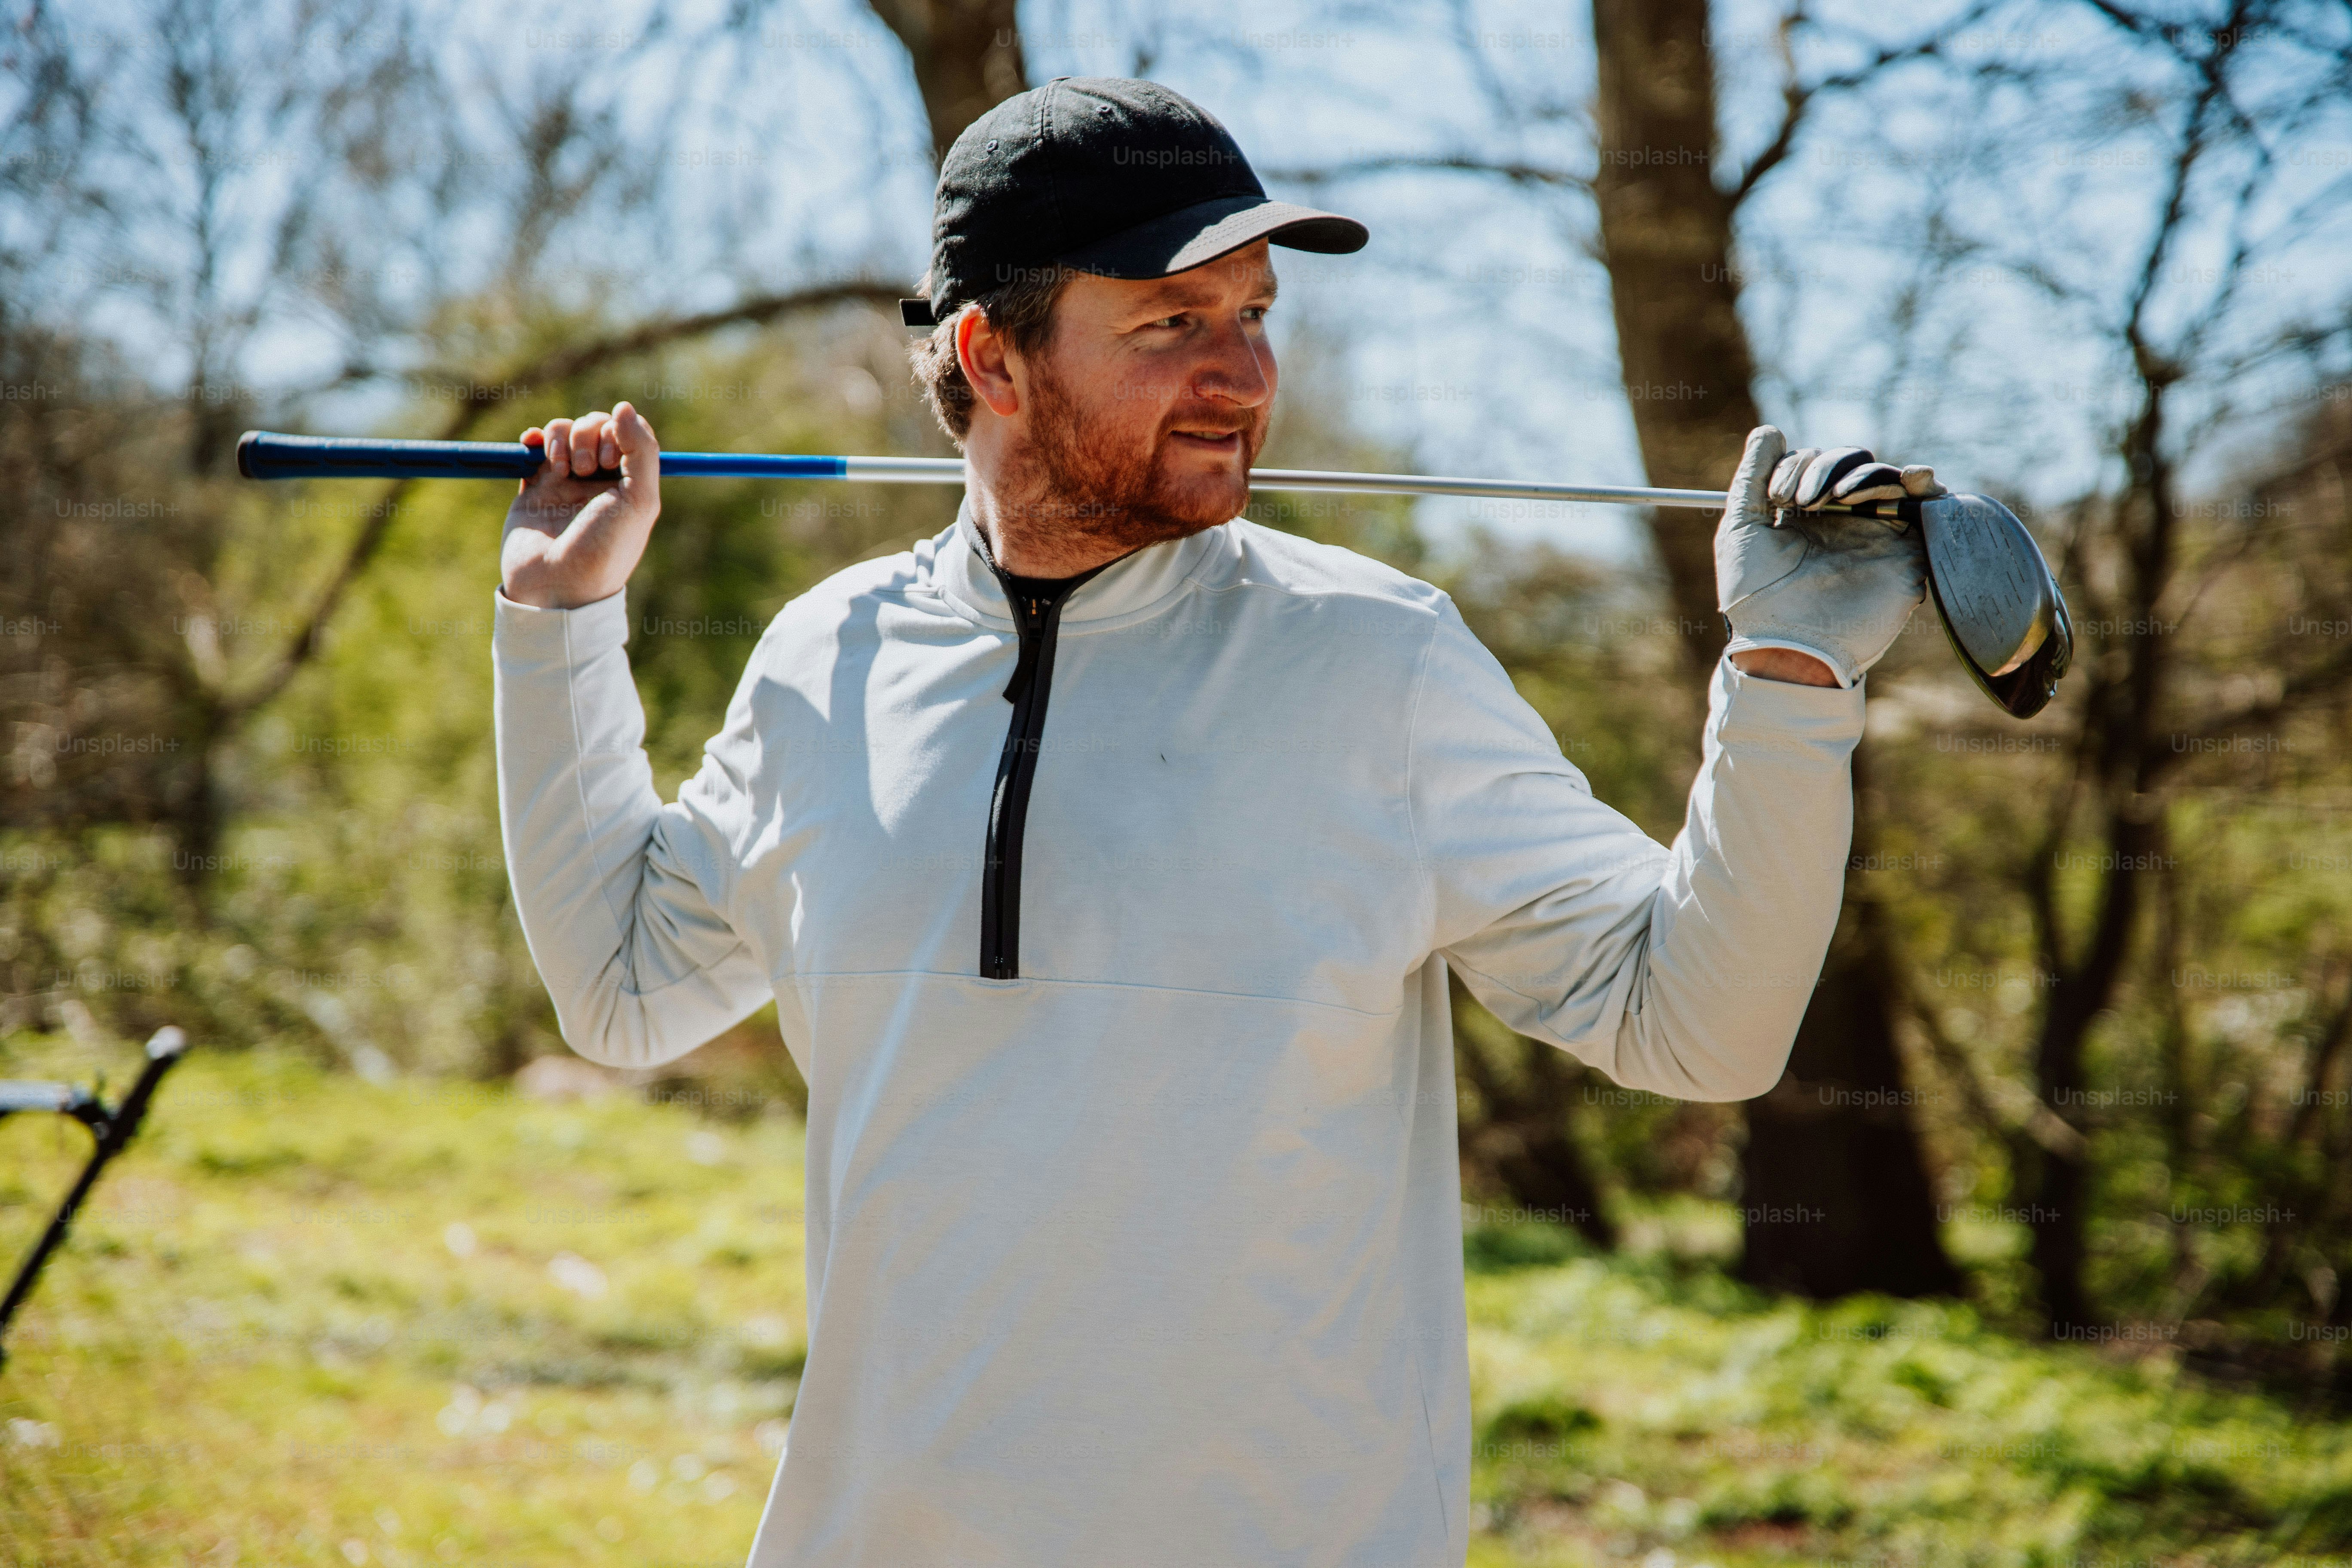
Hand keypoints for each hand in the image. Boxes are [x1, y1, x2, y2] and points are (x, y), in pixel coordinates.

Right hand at [499, 403, 660, 609]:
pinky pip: (536, 447)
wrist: (556, 587)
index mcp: (630, 483)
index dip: (619, 431)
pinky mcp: (534, 486)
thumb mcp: (639, 501)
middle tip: (586, 470)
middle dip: (590, 435)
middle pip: (596, 426)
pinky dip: (537, 437)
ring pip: (566, 431)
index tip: (612, 456)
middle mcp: (600, 479)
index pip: (628, 432)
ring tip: (563, 469)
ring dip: (564, 437)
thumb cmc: (603, 549)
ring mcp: (565, 481)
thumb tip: (625, 406)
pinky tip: (534, 445)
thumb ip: (641, 451)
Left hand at [1715, 426, 1927, 689]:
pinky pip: (1928, 510)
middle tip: (1805, 500)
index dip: (1799, 464)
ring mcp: (1876, 536)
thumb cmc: (1753, 596)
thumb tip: (1769, 431)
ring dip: (1863, 473)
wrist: (1783, 645)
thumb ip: (1752, 477)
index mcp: (1804, 516)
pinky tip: (1912, 476)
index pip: (1815, 463)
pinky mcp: (1905, 554)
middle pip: (1851, 463)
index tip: (1778, 496)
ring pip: (1885, 478)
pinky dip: (1924, 485)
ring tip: (1839, 498)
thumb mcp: (1739, 528)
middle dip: (1827, 466)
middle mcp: (1842, 523)